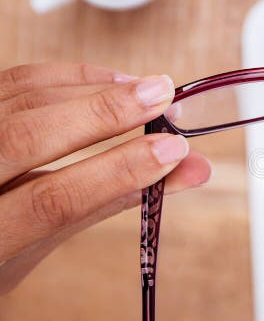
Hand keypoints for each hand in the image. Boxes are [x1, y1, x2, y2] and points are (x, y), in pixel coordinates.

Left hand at [0, 63, 210, 293]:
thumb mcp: (41, 243)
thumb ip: (112, 200)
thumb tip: (189, 171)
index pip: (51, 202)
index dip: (116, 173)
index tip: (173, 152)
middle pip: (25, 136)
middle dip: (103, 114)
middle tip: (162, 96)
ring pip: (22, 98)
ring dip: (93, 88)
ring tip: (150, 89)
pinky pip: (15, 81)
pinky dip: (68, 76)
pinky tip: (113, 78)